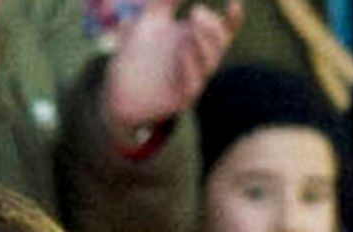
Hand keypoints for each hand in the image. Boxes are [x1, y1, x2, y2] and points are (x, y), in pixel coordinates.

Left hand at [102, 0, 241, 141]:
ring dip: (204, 44)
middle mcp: (197, 61)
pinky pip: (191, 86)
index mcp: (195, 41)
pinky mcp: (179, 100)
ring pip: (208, 64)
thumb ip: (164, 0)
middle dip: (212, 27)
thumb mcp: (149, 20)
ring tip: (191, 26)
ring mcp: (190, 81)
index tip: (234, 4)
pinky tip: (182, 51)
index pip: (223, 31)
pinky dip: (189, 68)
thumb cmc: (137, 54)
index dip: (233, 19)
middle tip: (195, 12)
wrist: (118, 90)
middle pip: (219, 44)